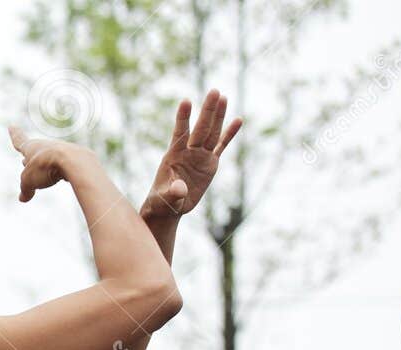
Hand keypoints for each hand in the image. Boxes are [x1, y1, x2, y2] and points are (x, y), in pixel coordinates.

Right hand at [7, 127, 93, 202]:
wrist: (74, 161)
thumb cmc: (46, 167)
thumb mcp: (29, 182)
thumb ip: (25, 190)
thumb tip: (23, 198)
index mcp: (31, 148)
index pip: (19, 141)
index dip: (14, 135)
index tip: (12, 126)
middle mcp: (45, 146)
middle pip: (34, 153)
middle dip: (29, 159)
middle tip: (23, 161)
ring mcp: (59, 150)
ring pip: (48, 160)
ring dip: (44, 168)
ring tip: (44, 176)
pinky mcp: (72, 157)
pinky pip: (62, 166)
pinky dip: (58, 173)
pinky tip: (62, 177)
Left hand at [142, 90, 240, 218]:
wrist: (170, 206)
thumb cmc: (162, 201)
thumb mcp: (165, 198)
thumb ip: (172, 192)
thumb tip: (180, 189)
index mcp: (174, 155)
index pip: (179, 133)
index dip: (183, 118)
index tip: (186, 101)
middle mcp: (188, 152)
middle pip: (201, 128)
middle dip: (207, 111)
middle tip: (214, 91)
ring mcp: (200, 156)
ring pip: (212, 133)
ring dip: (218, 116)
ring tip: (223, 97)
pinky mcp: (210, 163)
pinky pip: (221, 146)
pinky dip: (229, 134)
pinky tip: (238, 120)